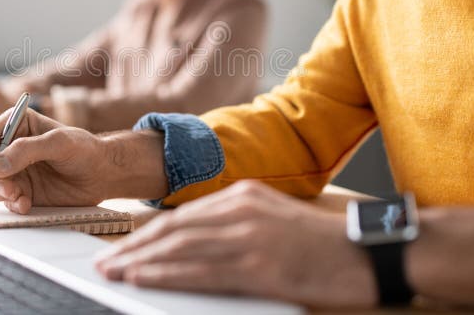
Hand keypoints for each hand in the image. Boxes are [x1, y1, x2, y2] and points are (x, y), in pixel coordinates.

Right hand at [0, 107, 111, 213]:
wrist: (102, 174)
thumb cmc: (85, 149)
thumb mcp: (60, 143)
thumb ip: (28, 150)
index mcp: (17, 125)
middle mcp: (10, 147)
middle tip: (7, 189)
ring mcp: (14, 170)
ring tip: (19, 197)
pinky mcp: (21, 190)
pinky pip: (4, 200)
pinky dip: (11, 204)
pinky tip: (26, 204)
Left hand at [95, 180, 376, 308]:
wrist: (367, 249)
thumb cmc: (323, 240)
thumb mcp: (274, 216)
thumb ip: (236, 221)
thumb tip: (197, 240)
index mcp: (243, 195)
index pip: (182, 215)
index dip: (148, 232)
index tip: (124, 245)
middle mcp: (240, 210)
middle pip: (173, 230)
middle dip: (135, 246)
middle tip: (106, 261)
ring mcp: (248, 236)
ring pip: (180, 249)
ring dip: (141, 261)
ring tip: (114, 271)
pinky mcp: (259, 264)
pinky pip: (202, 271)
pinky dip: (167, 274)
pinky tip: (144, 277)